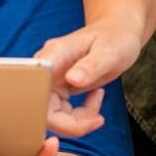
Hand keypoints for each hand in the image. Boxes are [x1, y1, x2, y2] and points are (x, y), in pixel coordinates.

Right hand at [34, 18, 142, 136]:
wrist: (118, 31)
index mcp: (54, 55)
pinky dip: (79, 116)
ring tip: (98, 111)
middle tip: (97, 120)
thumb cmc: (115, 37)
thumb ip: (90, 66)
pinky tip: (94, 99)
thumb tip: (72, 80)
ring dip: (76, 122)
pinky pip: (61, 113)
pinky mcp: (59, 88)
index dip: (52, 114)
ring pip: (51, 115)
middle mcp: (47, 68)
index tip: (85, 118)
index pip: (37, 91)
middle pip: (42, 110)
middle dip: (69, 124)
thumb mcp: (109, 52)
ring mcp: (52, 80)